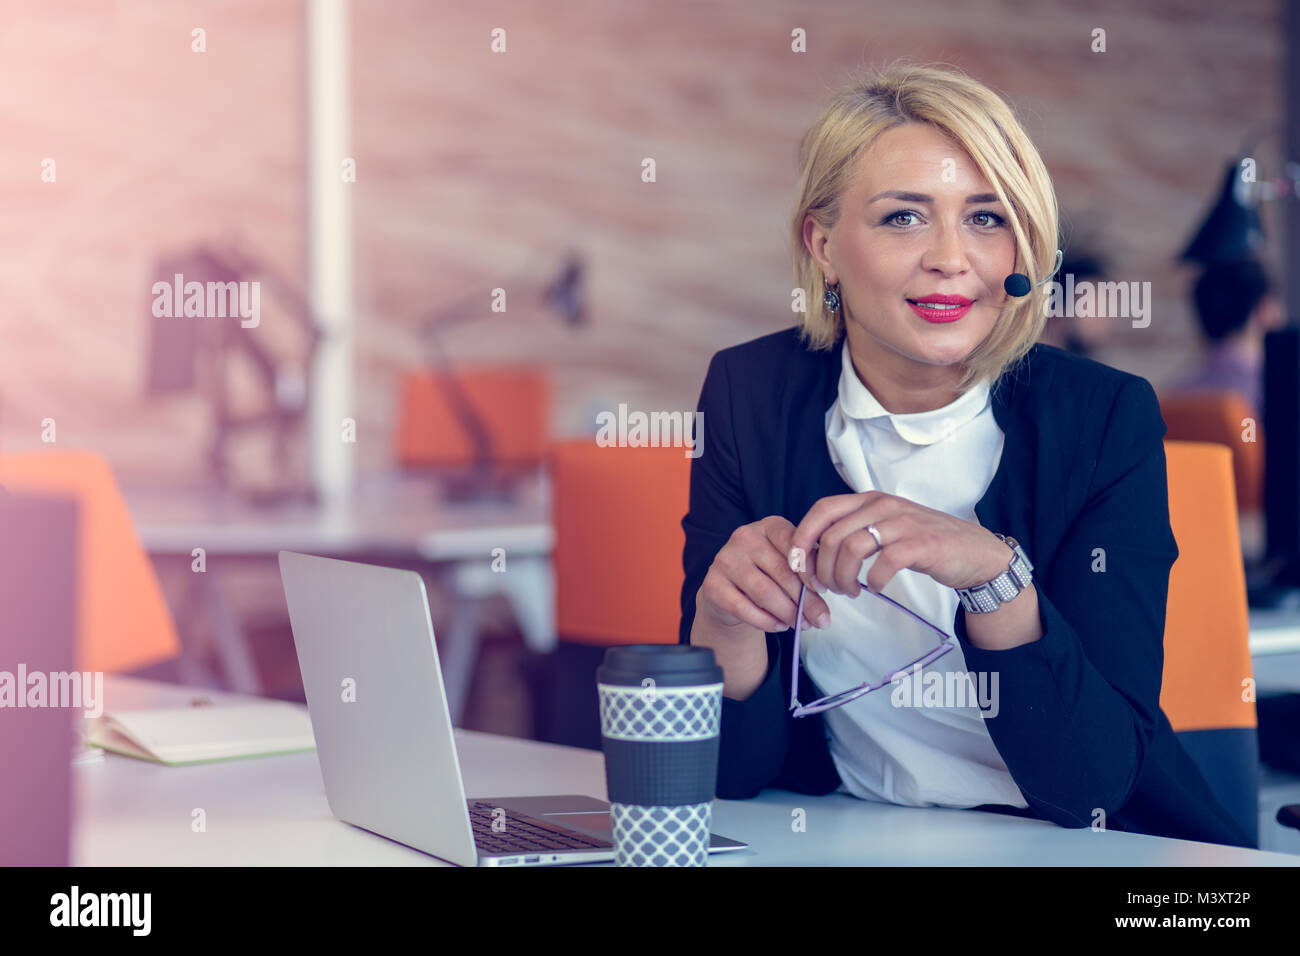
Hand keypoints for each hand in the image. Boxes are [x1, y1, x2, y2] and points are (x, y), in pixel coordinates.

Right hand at [697, 515, 833, 633]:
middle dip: (805, 600)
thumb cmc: (770, 575)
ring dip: (787, 613)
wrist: (730, 592)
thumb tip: (825, 592)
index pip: (794, 543)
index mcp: (769, 526)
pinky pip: (743, 608)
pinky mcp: (711, 584)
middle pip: (781, 571)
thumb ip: (807, 570)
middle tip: (820, 619)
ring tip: (802, 625)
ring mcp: (725, 559)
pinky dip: (766, 621)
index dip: (810, 569)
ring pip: (764, 592)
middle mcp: (744, 536)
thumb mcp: (790, 564)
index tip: (823, 590)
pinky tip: (779, 626)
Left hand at [788, 491, 1011, 597]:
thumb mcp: (884, 528)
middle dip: (821, 569)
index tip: (799, 565)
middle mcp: (883, 505)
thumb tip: (811, 554)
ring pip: (851, 548)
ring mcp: (903, 522)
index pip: (822, 509)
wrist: (973, 552)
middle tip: (829, 588)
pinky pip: (883, 563)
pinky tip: (875, 588)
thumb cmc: (923, 543)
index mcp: (869, 499)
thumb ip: (853, 532)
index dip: (802, 537)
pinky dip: (873, 581)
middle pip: (831, 536)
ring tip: (850, 591)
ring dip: (842, 578)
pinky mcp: (922, 543)